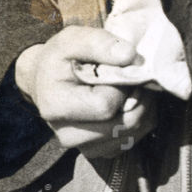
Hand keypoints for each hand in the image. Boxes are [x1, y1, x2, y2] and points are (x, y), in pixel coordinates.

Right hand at [15, 26, 157, 154]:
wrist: (48, 81)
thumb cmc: (60, 59)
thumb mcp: (72, 40)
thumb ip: (98, 42)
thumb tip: (129, 56)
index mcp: (56, 106)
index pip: (105, 105)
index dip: (120, 84)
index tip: (118, 68)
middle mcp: (68, 135)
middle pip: (123, 124)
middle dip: (137, 96)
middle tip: (131, 76)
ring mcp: (86, 147)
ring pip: (135, 132)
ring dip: (143, 106)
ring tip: (130, 86)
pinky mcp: (101, 152)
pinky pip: (136, 138)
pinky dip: (141, 118)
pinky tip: (129, 100)